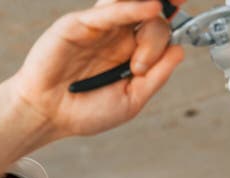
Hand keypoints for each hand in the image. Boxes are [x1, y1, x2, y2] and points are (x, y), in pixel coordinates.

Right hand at [10, 0, 185, 139]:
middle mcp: (119, 36)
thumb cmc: (84, 111)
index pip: (161, 32)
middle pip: (153, 18)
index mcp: (133, 54)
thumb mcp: (131, 100)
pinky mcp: (79, 24)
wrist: (48, 115)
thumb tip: (180, 50)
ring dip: (152, 9)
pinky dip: (131, 7)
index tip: (182, 36)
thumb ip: (156, 77)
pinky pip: (108, 12)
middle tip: (139, 68)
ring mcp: (101, 28)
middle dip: (156, 38)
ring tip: (162, 8)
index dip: (174, 30)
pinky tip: (150, 7)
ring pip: (134, 7)